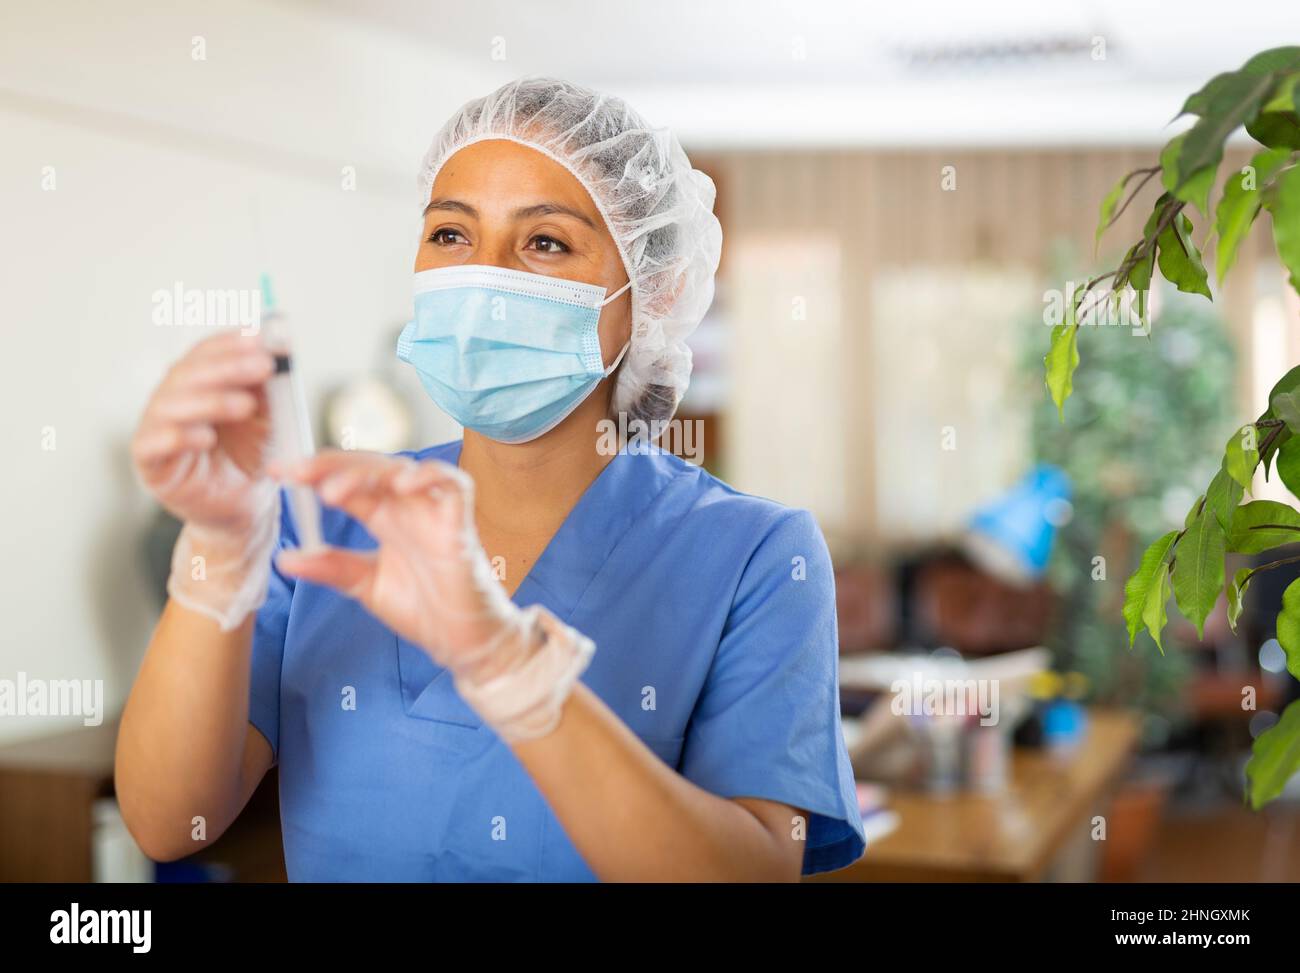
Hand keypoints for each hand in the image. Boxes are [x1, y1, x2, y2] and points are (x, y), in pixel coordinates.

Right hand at [133, 331, 281, 630]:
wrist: (245, 505)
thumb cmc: (253, 455)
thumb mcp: (268, 415)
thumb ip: (268, 385)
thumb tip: (281, 349)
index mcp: (196, 381)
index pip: (204, 352)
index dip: (229, 342)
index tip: (260, 337)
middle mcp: (171, 398)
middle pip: (188, 372)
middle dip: (227, 366)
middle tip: (262, 365)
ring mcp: (155, 428)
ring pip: (170, 404)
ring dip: (210, 401)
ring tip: (245, 405)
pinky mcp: (149, 462)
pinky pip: (154, 443)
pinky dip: (178, 436)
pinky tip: (205, 437)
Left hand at [272, 450, 514, 672]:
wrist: (460, 644)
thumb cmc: (423, 610)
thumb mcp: (364, 586)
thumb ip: (330, 567)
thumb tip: (283, 558)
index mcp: (385, 517)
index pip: (348, 482)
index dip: (314, 473)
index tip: (277, 472)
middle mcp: (408, 508)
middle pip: (370, 468)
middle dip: (332, 465)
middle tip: (296, 473)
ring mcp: (435, 514)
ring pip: (403, 470)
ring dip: (368, 472)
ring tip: (334, 490)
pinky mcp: (460, 527)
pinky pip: (455, 486)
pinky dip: (432, 476)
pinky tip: (402, 483)